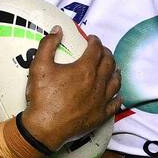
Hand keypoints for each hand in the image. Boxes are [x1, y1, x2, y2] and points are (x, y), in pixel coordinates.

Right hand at [23, 27, 122, 149]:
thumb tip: (58, 29)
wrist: (45, 127)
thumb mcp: (39, 66)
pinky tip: (118, 94)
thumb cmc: (42, 97)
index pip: (96, 49)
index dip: (95, 41)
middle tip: (102, 51)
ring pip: (116, 81)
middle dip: (106, 53)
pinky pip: (115, 103)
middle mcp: (98, 83)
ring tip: (114, 67)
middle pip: (109, 63)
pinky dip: (118, 96)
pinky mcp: (101, 115)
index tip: (92, 39)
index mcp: (85, 69)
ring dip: (115, 71)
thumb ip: (48, 44)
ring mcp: (101, 100)